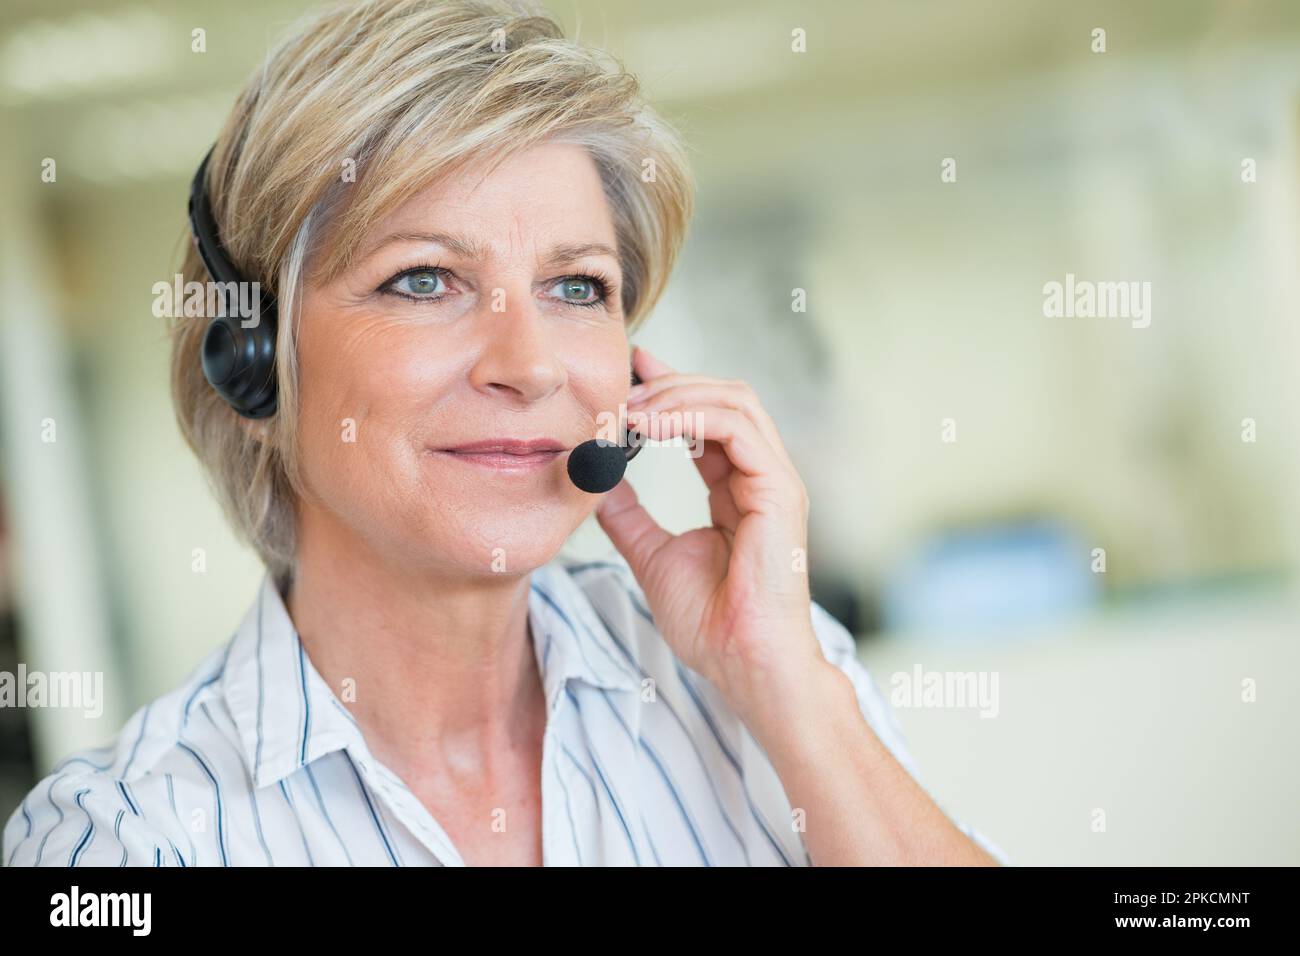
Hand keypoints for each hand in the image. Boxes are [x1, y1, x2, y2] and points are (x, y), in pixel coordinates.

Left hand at [595, 346, 823, 709]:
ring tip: (632, 407)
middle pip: (726, 396)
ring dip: (679, 393)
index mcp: (738, 489)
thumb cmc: (711, 622)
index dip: (671, 387)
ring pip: (736, 401)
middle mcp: (762, 477)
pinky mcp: (779, 491)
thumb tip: (596, 480)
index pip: (708, 417)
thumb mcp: (652, 555)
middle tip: (623, 384)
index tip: (630, 369)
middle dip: (672, 381)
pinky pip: (737, 429)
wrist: (743, 662)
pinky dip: (691, 416)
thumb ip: (628, 515)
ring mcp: (775, 481)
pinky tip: (651, 425)